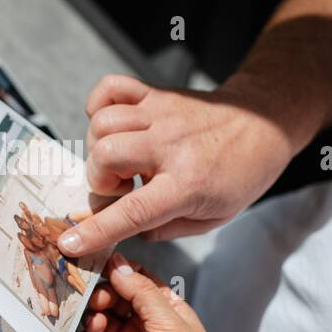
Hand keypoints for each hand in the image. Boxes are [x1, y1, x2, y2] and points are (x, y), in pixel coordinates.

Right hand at [57, 74, 298, 255]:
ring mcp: (161, 113)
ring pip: (102, 124)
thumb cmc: (240, 174)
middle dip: (100, 181)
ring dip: (100, 149)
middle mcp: (170, 145)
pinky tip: (113, 126)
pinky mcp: (155, 94)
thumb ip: (165, 228)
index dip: (96, 230)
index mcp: (188, 183)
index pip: (132, 210)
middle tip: (120, 188)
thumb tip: (128, 229)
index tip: (68, 243)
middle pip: (105, 156)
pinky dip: (99, 105)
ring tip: (123, 162)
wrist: (262, 124)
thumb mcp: (212, 218)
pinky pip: (110, 88)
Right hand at [76, 253, 238, 331]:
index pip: (136, 279)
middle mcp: (144, 325)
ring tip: (95, 324)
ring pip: (98, 320)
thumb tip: (118, 264)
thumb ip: (141, 291)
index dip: (117, 271)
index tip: (96, 263)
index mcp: (165, 308)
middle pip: (113, 297)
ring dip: (92, 317)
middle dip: (100, 294)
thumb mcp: (169, 322)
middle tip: (95, 299)